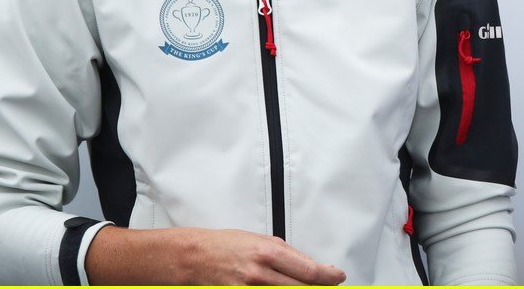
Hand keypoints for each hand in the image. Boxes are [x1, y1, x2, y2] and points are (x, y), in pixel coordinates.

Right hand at [86, 225, 346, 284]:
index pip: (308, 271)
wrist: (184, 258)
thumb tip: (305, 268)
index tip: (338, 278)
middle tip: (328, 288)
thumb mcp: (254, 239)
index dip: (328, 278)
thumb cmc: (220, 245)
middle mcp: (259, 274)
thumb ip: (280, 254)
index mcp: (267, 252)